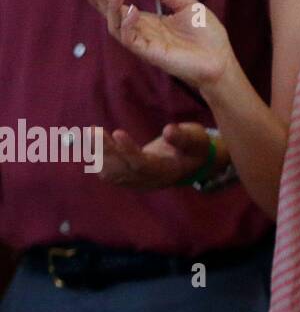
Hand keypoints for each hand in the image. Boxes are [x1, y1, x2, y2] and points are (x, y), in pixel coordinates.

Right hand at [78, 0, 233, 91]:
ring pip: (116, 26)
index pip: (120, 6)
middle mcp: (141, 31)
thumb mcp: (187, 5)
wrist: (220, 59)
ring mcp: (144, 43)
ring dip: (112, 9)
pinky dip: (127, 24)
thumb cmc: (206, 35)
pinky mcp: (149, 53)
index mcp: (148, 21)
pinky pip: (130, 39)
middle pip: (112, 15)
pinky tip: (131, 9)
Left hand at [94, 122, 213, 188]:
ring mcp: (138, 181)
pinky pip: (109, 173)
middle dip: (106, 150)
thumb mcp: (197, 140)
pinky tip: (91, 144)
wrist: (194, 164)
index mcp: (166, 172)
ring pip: (112, 172)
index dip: (128, 150)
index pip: (142, 164)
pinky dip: (97, 160)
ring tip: (90, 132)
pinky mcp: (130, 178)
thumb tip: (168, 130)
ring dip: (98, 154)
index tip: (117, 133)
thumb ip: (183, 137)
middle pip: (122, 169)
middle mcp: (149, 180)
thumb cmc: (197, 148)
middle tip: (93, 130)